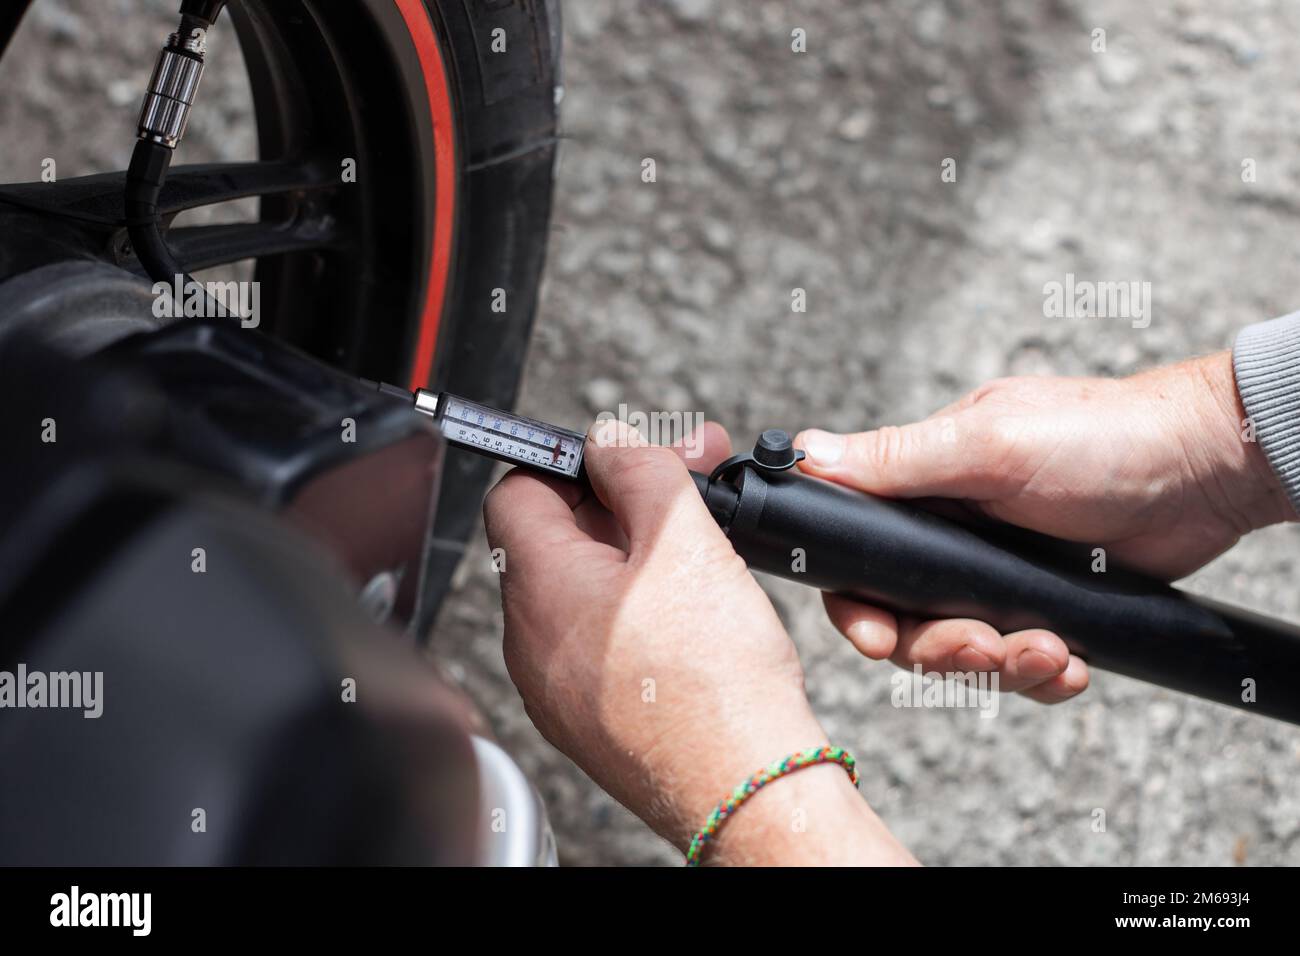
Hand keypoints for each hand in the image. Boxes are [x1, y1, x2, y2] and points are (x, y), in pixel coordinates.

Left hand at [484, 419, 914, 863]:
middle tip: (688, 484)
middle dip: (623, 501)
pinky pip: (599, 641)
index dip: (578, 461)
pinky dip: (637, 610)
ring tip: (700, 546)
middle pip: (555, 538)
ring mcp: (556, 686)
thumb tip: (610, 441)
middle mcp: (531, 641)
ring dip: (635, 554)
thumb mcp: (683, 539)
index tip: (628, 456)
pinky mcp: (590, 717)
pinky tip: (691, 609)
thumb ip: (641, 471)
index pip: (522, 489)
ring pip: (582, 590)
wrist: (746, 789)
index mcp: (539, 588)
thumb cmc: (715, 684)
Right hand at [795, 351, 1294, 702]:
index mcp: (926, 486)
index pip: (860, 554)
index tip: (875, 636)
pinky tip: (1069, 664)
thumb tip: (808, 453)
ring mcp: (1000, 571)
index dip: (859, 605)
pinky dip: (1041, 672)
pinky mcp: (1047, 603)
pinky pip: (1022, 660)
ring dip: (997, 663)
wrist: (1207, 469)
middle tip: (979, 649)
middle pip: (907, 617)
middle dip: (937, 647)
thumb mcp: (990, 442)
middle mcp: (953, 532)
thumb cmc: (1103, 436)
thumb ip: (898, 458)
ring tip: (1045, 652)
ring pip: (964, 646)